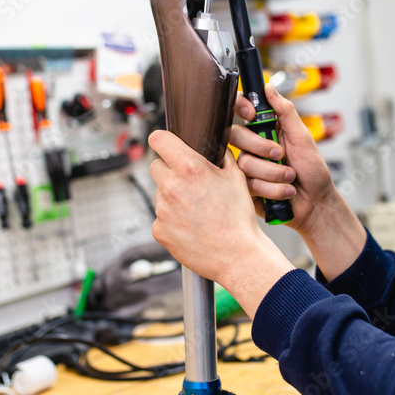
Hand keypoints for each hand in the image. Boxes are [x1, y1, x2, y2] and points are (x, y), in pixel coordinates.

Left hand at [148, 130, 293, 314]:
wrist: (237, 255)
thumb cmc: (239, 219)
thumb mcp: (236, 178)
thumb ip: (220, 157)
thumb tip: (213, 146)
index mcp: (190, 169)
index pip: (159, 139)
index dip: (163, 140)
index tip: (166, 144)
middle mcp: (172, 187)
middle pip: (156, 166)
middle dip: (170, 170)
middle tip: (189, 183)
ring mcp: (163, 210)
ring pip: (159, 193)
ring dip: (172, 196)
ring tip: (196, 210)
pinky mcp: (159, 230)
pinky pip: (160, 217)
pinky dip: (172, 219)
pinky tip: (191, 225)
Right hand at [230, 83, 366, 280]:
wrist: (315, 203)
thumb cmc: (312, 170)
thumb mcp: (303, 137)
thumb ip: (286, 112)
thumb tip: (270, 87)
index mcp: (263, 130)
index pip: (239, 111)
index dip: (239, 107)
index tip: (251, 113)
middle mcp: (251, 147)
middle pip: (236, 136)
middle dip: (262, 147)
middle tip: (282, 154)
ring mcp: (247, 169)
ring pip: (245, 164)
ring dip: (274, 173)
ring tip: (291, 178)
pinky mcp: (246, 190)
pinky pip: (250, 185)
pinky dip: (273, 189)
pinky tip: (286, 192)